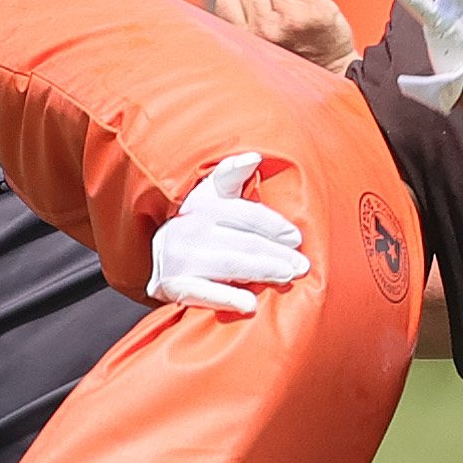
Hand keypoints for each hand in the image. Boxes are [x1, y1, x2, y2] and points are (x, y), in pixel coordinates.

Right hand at [147, 153, 310, 314]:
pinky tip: (250, 304)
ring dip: (263, 271)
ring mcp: (181, 256)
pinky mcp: (174, 284)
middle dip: (277, 253)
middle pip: (244, 240)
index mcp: (203, 202)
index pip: (245, 212)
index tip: (295, 237)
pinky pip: (205, 292)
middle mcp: (189, 226)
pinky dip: (228, 298)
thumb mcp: (211, 195)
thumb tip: (254, 157)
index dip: (272, 224)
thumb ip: (232, 175)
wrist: (160, 257)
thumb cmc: (199, 224)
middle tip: (302, 265)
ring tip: (287, 276)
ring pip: (230, 263)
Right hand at [215, 0, 357, 74]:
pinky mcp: (318, 12)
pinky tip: (316, 16)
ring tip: (298, 17)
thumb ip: (239, 27)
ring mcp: (292, 19)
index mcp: (245, 40)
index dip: (244, 9)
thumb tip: (229, 2)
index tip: (261, 27)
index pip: (227, 2)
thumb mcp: (254, 51)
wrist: (334, 79)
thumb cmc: (292, 63)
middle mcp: (265, 30)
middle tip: (282, 23)